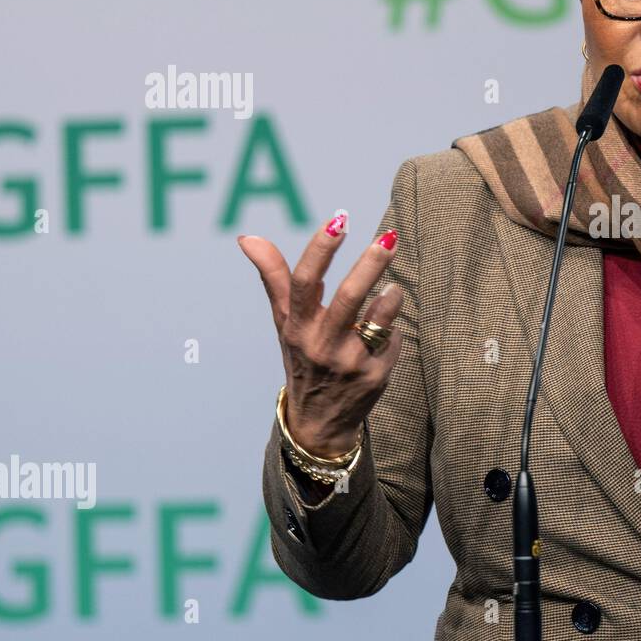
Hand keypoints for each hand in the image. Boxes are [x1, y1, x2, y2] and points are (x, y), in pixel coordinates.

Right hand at [238, 213, 404, 457]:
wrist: (319, 421)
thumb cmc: (302, 358)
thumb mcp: (284, 322)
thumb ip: (273, 278)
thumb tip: (247, 237)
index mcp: (297, 327)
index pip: (304, 281)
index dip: (321, 249)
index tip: (339, 219)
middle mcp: (321, 345)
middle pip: (350, 297)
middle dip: (371, 263)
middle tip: (389, 237)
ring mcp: (350, 363)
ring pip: (379, 319)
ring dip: (391, 296)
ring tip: (393, 287)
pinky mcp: (376, 376)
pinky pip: (394, 339)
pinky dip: (393, 327)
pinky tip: (387, 329)